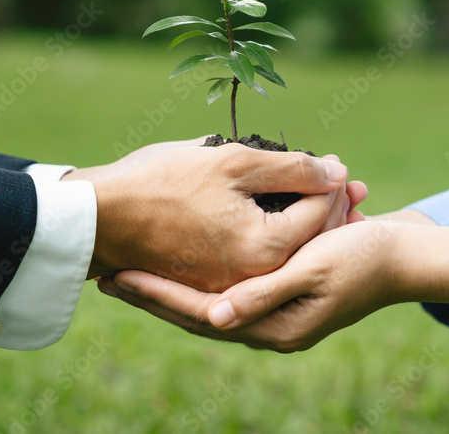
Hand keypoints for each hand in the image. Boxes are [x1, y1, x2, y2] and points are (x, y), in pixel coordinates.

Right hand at [71, 142, 365, 289]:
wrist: (97, 217)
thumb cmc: (160, 182)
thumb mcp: (231, 161)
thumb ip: (290, 167)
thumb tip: (335, 172)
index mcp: (264, 251)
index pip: (318, 215)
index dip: (333, 183)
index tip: (340, 162)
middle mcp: (253, 280)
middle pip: (307, 240)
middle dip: (330, 207)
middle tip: (351, 182)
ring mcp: (230, 286)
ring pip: (284, 253)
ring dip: (307, 223)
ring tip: (321, 195)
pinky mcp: (210, 283)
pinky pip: (256, 262)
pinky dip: (274, 238)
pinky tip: (279, 214)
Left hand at [99, 216, 448, 351]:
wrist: (407, 255)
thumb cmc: (365, 257)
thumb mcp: (314, 269)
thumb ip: (263, 294)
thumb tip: (213, 316)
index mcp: (276, 327)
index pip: (201, 315)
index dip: (157, 295)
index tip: (116, 277)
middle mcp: (271, 326)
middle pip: (197, 314)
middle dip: (154, 294)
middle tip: (108, 274)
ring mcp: (277, 312)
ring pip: (209, 302)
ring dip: (173, 286)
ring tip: (134, 269)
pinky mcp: (283, 293)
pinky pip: (229, 288)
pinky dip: (202, 276)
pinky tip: (183, 262)